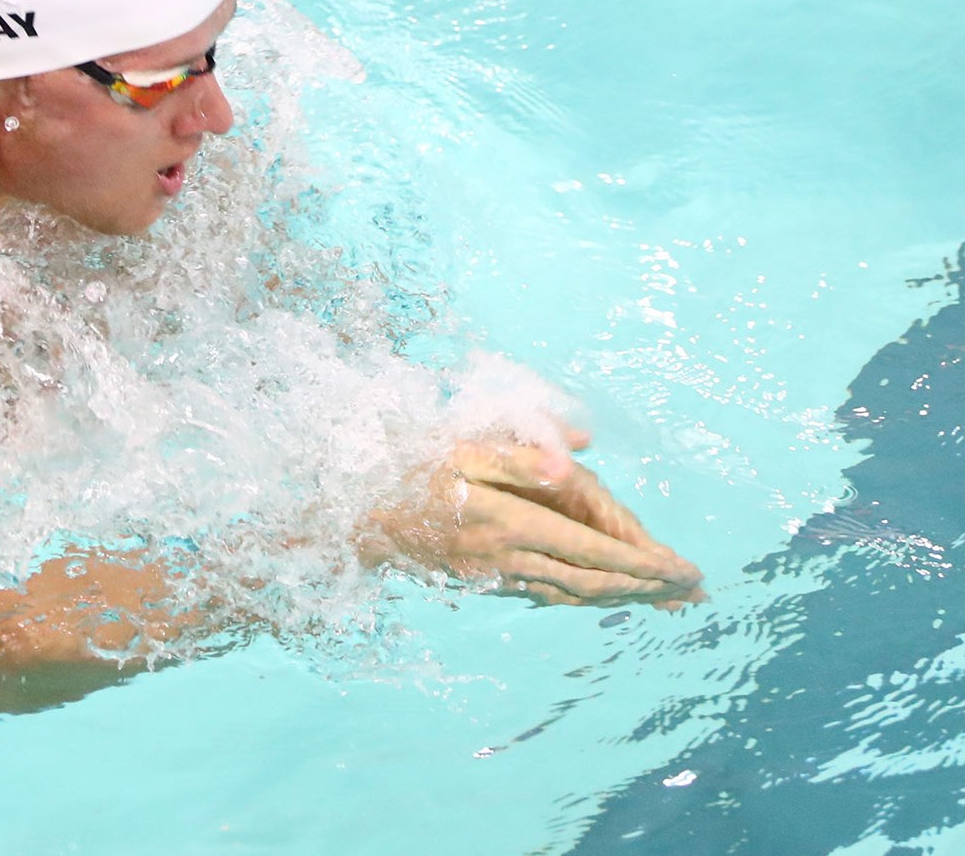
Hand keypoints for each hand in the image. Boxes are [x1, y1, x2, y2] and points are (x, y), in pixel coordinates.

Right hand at [375, 431, 704, 607]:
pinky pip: (546, 595)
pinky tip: (599, 595)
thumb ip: (521, 453)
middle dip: (646, 587)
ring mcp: (496, 575)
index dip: (644, 563)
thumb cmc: (410, 469)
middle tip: (692, 596)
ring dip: (621, 598)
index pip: (593, 549)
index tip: (686, 571)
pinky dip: (583, 598)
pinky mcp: (484, 581)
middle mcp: (510, 557)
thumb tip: (576, 454)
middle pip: (592, 580)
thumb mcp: (463, 448)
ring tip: (661, 601)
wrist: (358, 516)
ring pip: (573, 594)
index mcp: (512, 522)